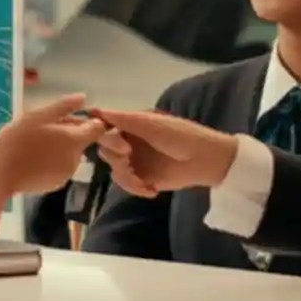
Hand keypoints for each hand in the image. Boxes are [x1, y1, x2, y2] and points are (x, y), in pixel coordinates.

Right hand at [0, 94, 106, 194]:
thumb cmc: (16, 140)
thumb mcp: (38, 116)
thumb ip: (63, 107)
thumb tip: (83, 97)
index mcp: (74, 140)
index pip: (97, 128)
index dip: (88, 121)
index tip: (70, 117)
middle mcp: (76, 158)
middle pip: (81, 141)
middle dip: (67, 133)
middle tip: (42, 129)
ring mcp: (67, 174)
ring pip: (70, 154)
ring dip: (59, 147)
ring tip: (34, 143)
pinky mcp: (56, 185)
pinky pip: (60, 168)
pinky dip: (52, 162)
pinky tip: (33, 159)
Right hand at [91, 108, 238, 196]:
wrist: (205, 159)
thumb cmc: (179, 135)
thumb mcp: (150, 123)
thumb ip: (122, 118)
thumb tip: (94, 111)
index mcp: (131, 125)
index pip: (105, 129)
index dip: (104, 136)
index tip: (116, 141)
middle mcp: (130, 142)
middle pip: (106, 151)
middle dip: (115, 156)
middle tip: (128, 156)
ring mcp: (137, 161)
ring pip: (115, 171)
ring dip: (125, 177)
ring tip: (141, 181)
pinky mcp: (144, 179)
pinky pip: (127, 185)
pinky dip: (135, 188)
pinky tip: (150, 190)